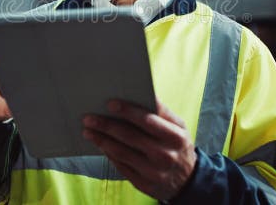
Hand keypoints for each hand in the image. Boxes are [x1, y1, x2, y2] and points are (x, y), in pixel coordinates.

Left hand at [82, 99, 196, 200]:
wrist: (187, 180)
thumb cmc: (177, 145)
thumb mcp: (178, 127)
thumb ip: (161, 111)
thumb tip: (138, 92)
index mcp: (175, 136)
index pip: (148, 120)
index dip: (128, 111)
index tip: (110, 103)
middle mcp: (165, 155)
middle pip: (130, 136)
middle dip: (106, 125)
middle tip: (89, 117)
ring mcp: (154, 172)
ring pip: (121, 152)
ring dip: (101, 140)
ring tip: (88, 130)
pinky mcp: (144, 184)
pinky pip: (121, 166)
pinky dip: (108, 154)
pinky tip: (100, 144)